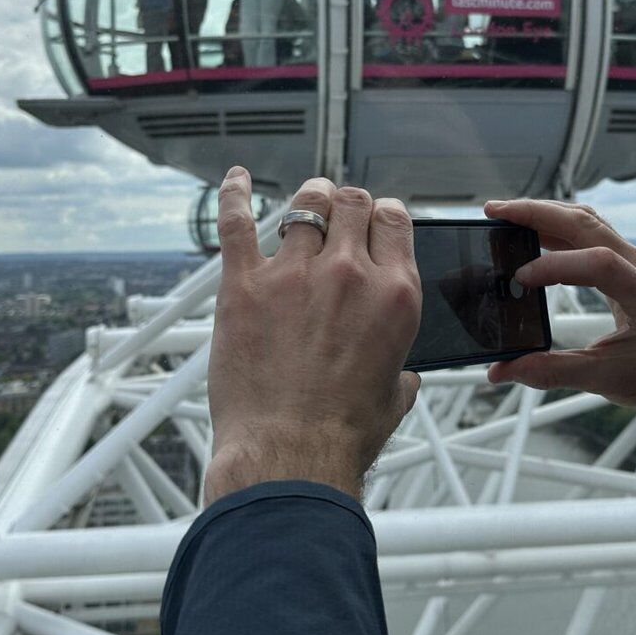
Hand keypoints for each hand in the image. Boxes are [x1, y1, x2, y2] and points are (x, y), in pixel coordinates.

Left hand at [204, 168, 421, 503]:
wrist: (290, 454)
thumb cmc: (341, 434)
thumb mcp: (396, 396)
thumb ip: (402, 370)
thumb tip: (402, 374)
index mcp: (394, 295)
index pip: (394, 221)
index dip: (384, 215)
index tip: (376, 219)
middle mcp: (348, 273)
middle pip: (352, 203)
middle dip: (348, 203)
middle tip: (339, 212)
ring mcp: (295, 274)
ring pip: (305, 205)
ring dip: (307, 200)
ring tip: (304, 203)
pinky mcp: (244, 285)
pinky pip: (237, 221)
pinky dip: (234, 194)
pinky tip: (235, 180)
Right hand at [482, 198, 635, 436]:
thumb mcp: (606, 380)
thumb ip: (552, 373)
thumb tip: (502, 370)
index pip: (599, 263)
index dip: (555, 265)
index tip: (519, 278)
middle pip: (590, 224)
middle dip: (539, 214)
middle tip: (496, 212)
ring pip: (590, 222)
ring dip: (547, 214)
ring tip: (506, 216)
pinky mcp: (631, 263)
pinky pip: (593, 234)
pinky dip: (558, 228)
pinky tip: (532, 232)